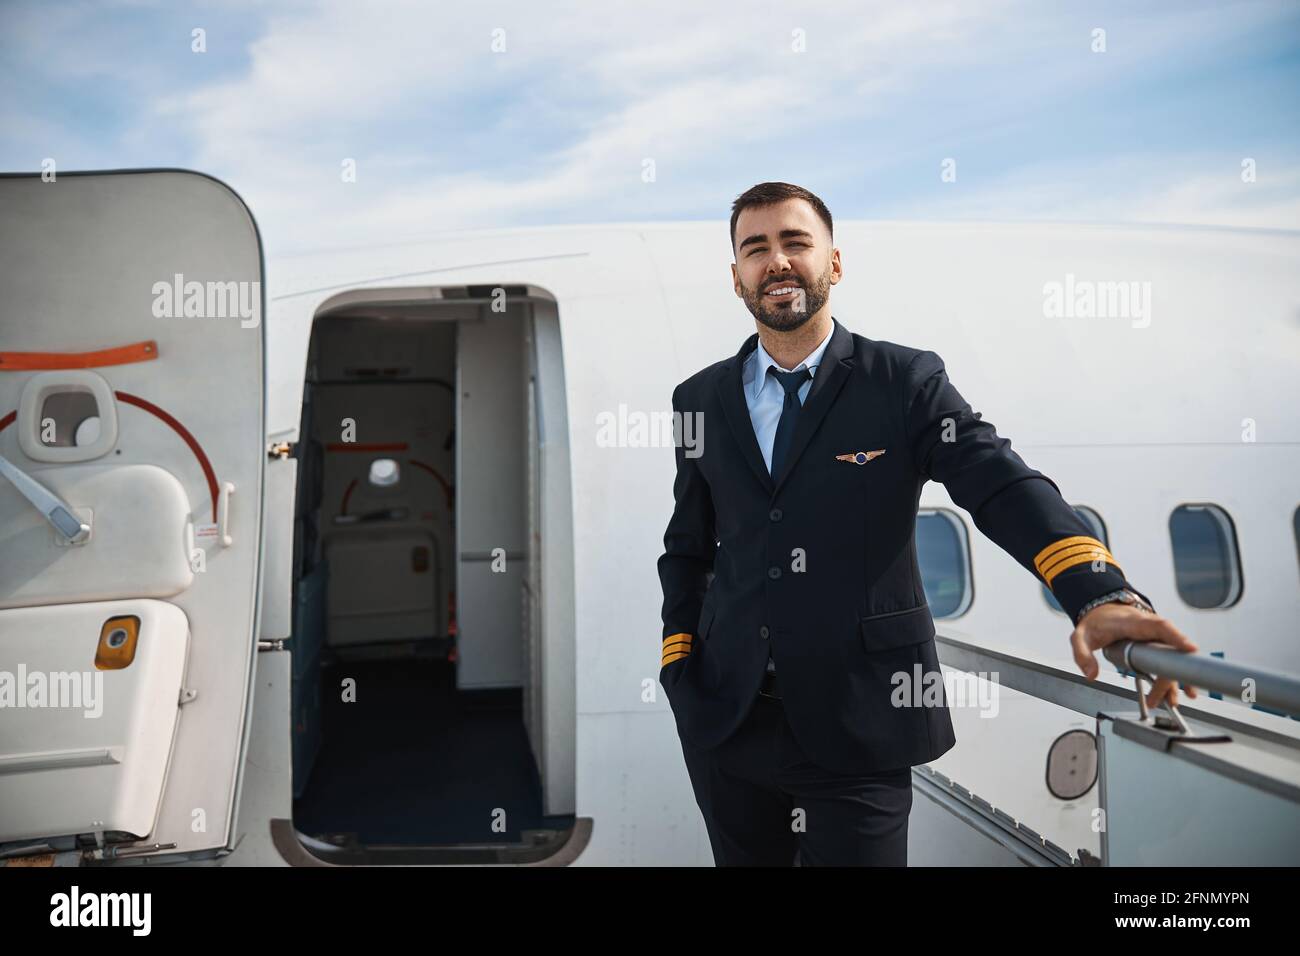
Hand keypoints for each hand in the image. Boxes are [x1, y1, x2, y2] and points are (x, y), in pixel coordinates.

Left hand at [1070, 602, 1198, 709]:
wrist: (1102, 612)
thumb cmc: (1096, 623)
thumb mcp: (1080, 636)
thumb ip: (1082, 654)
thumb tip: (1091, 675)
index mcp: (1133, 622)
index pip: (1159, 626)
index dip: (1176, 636)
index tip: (1190, 650)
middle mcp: (1150, 628)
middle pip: (1169, 650)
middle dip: (1171, 675)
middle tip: (1167, 698)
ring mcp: (1155, 636)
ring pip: (1172, 657)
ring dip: (1174, 680)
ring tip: (1172, 701)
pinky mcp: (1157, 644)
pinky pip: (1170, 660)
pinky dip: (1175, 676)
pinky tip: (1181, 692)